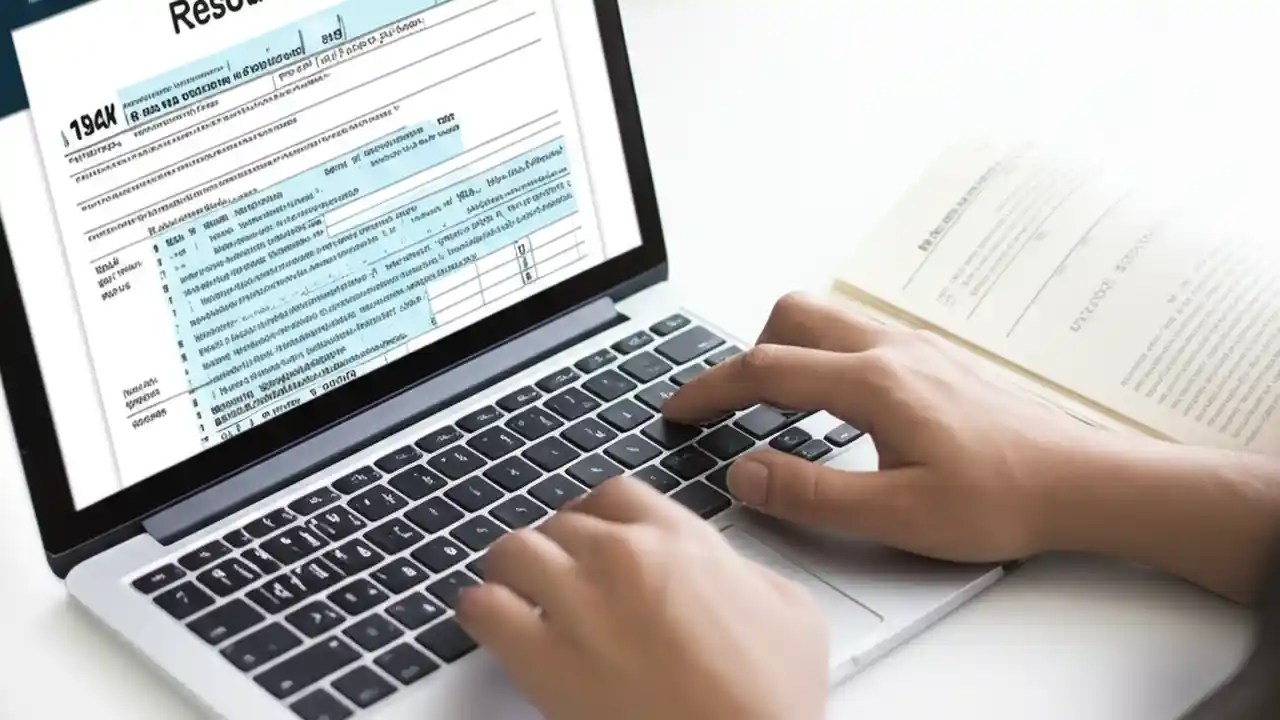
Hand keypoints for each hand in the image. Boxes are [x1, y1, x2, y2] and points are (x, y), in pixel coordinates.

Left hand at [455, 477, 828, 719]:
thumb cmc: (770, 702)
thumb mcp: (790, 612)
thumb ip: (742, 570)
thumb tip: (720, 567)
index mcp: (682, 541)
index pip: (615, 493)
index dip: (596, 514)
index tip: (591, 531)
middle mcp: (624, 559)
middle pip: (561, 521)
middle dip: (558, 547)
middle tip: (557, 572)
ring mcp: (579, 605)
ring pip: (514, 551)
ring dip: (511, 569)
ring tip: (513, 590)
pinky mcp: (543, 661)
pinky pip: (483, 609)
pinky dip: (479, 609)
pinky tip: (487, 619)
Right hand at [663, 292, 1112, 562]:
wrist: (1082, 482)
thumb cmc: (1003, 498)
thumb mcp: (896, 514)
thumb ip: (810, 493)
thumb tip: (745, 471)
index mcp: (874, 383)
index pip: (766, 370)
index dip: (710, 389)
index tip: (678, 408)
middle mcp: (894, 350)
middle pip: (791, 315)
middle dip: (747, 354)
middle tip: (730, 405)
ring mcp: (919, 347)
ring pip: (828, 316)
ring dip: (789, 349)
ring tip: (780, 405)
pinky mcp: (938, 358)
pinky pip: (861, 333)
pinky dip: (827, 355)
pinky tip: (841, 406)